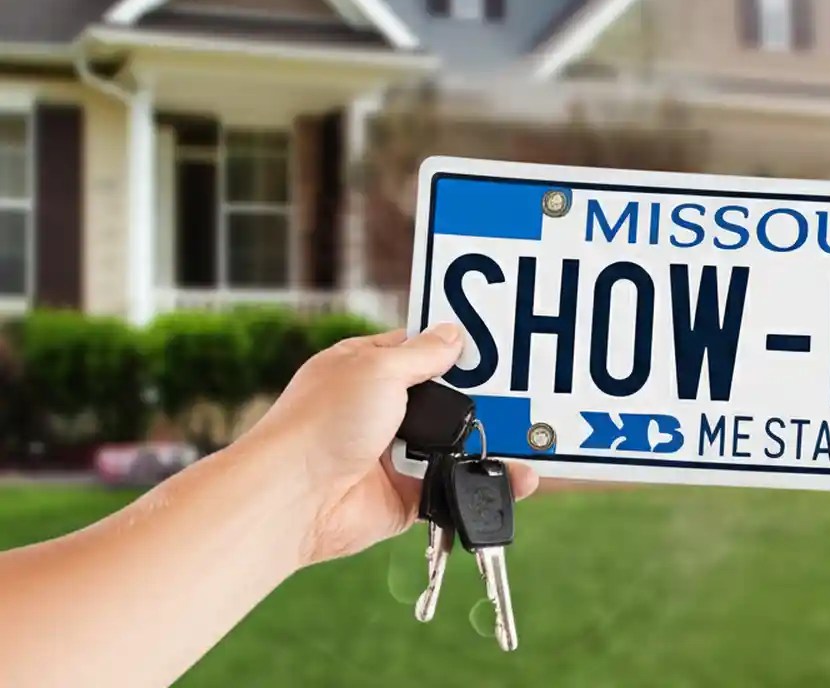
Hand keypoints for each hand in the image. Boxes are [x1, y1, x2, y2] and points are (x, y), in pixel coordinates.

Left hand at [242, 324, 538, 565]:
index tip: (495, 351)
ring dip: (487, 446)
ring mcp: (393, 455)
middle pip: (444, 401)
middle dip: (479, 402)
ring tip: (530, 440)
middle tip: (524, 398)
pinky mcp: (406, 497)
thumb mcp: (378, 368)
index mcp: (365, 370)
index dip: (454, 351)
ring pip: (454, 447)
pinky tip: (514, 479)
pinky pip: (452, 489)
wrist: (296, 498)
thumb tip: (453, 335)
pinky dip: (480, 486)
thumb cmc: (321, 423)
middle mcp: (379, 411)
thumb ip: (422, 355)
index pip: (418, 351)